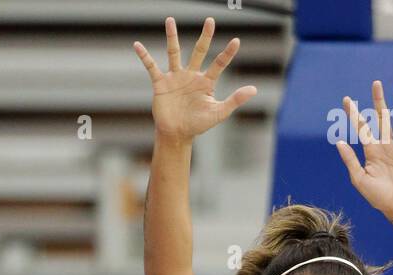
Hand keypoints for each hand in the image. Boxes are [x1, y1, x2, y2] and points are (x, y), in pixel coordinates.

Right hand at [134, 16, 256, 144]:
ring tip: (170, 20)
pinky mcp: (161, 83)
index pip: (219, 64)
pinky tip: (137, 45)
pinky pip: (151, 66)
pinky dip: (144, 56)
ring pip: (174, 52)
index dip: (227, 53)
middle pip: (199, 51)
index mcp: (206, 82)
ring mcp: (175, 77)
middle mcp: (191, 75)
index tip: (236, 41)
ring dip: (172, 36)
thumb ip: (235, 100)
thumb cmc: (197, 125)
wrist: (176, 135)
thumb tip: (254, 90)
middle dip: (205, 36)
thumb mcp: (218, 113)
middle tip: (211, 20)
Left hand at [335, 81, 392, 221]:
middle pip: (382, 119)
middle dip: (378, 101)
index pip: (362, 128)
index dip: (354, 114)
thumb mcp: (360, 180)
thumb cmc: (377, 197)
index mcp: (372, 151)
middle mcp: (387, 146)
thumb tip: (339, 142)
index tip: (346, 99)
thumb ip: (350, 161)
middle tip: (376, 83)